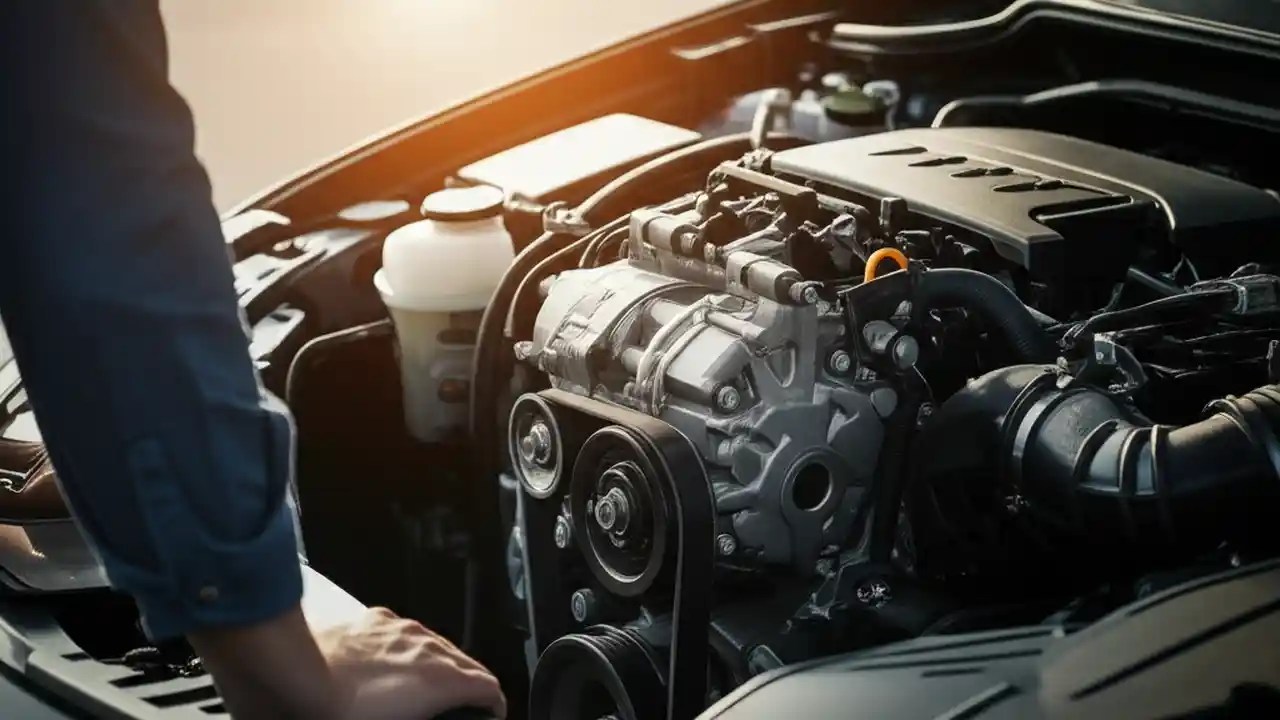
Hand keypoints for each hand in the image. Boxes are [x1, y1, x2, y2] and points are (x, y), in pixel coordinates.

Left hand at [318, 607, 506, 719]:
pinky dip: (410, 651)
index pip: (490, 688)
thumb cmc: (341, 714)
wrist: (297, 671)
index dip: (494, 707)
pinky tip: (390, 665)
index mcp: (442, 680)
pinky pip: (407, 635)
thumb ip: (425, 714)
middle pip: (470, 665)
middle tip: (461, 708)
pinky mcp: (378, 619)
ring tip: (425, 688)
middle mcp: (431, 647)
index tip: (489, 716)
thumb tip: (425, 712)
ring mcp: (404, 629)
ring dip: (442, 667)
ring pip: (439, 646)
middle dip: (471, 686)